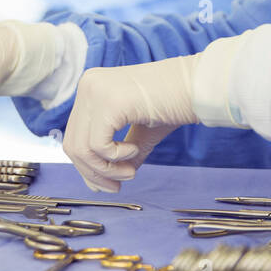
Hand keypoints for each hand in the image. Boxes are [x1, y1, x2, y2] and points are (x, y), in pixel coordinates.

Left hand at [63, 55, 201, 191]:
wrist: (198, 86)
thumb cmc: (173, 104)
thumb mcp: (137, 130)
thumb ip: (115, 153)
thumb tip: (98, 184)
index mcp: (91, 87)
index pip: (74, 135)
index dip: (88, 167)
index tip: (109, 183)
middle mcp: (87, 85)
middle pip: (73, 144)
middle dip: (94, 173)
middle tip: (118, 185)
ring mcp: (95, 91)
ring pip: (82, 149)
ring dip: (106, 169)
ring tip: (131, 171)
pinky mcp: (109, 102)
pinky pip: (98, 145)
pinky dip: (115, 158)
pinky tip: (134, 151)